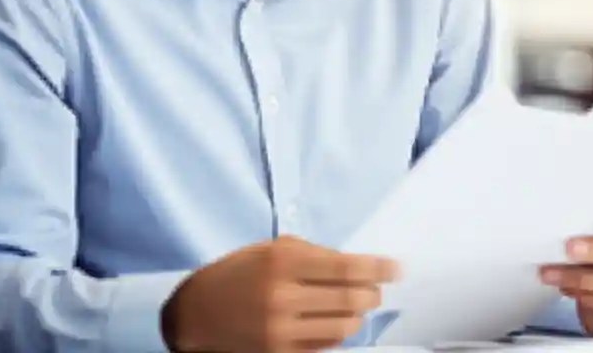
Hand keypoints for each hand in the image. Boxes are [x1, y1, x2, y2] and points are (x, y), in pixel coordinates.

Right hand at [162, 235, 399, 352]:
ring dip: (358, 316)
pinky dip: (337, 335)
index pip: (346, 268)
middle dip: (373, 294)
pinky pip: (325, 348)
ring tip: (355, 307)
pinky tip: (332, 323)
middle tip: (376, 290)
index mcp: (283, 261)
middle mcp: (282, 296)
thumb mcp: (272, 249)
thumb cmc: (240, 272)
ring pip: (344, 328)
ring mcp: (280, 330)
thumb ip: (314, 255)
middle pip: (351, 299)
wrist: (196, 312)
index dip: (379, 269)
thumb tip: (360, 266)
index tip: (397, 269)